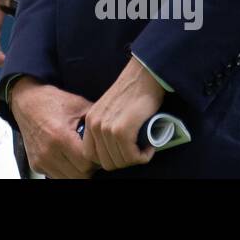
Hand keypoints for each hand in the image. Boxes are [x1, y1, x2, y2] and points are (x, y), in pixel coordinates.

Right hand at [9, 77, 97, 177]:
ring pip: (69, 179)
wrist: (27, 101)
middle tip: (91, 155)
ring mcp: (41, 160)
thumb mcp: (79, 105)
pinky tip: (67, 157)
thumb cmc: (54, 101)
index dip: (97, 159)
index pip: (87, 164)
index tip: (98, 151)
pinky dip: (66, 171)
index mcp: (60, 136)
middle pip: (80, 175)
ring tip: (79, 156)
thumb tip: (115, 133)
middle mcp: (48, 152)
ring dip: (78, 171)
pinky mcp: (35, 164)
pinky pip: (57, 177)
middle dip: (89, 167)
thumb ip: (96, 122)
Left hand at [80, 56, 162, 171]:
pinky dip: (144, 156)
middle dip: (125, 161)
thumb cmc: (132, 93)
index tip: (124, 152)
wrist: (142, 76)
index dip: (110, 158)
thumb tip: (112, 151)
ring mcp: (107, 128)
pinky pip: (133, 157)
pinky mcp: (122, 131)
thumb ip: (105, 128)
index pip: (92, 156)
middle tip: (138, 150)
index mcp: (90, 121)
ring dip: (136, 158)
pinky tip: (150, 146)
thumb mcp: (109, 111)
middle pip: (107, 162)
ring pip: (121, 162)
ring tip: (145, 146)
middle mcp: (95, 125)